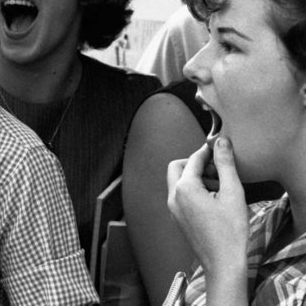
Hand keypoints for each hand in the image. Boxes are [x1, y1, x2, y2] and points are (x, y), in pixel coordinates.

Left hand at [167, 137, 248, 275]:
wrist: (223, 264)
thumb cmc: (230, 231)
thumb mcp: (233, 193)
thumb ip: (225, 164)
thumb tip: (221, 141)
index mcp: (184, 188)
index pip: (193, 159)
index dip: (207, 151)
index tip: (219, 148)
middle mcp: (173, 197)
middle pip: (177, 167)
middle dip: (195, 163)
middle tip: (216, 170)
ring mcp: (173, 209)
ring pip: (178, 182)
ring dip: (195, 178)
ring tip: (220, 187)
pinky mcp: (178, 219)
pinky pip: (180, 196)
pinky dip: (193, 191)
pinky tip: (214, 200)